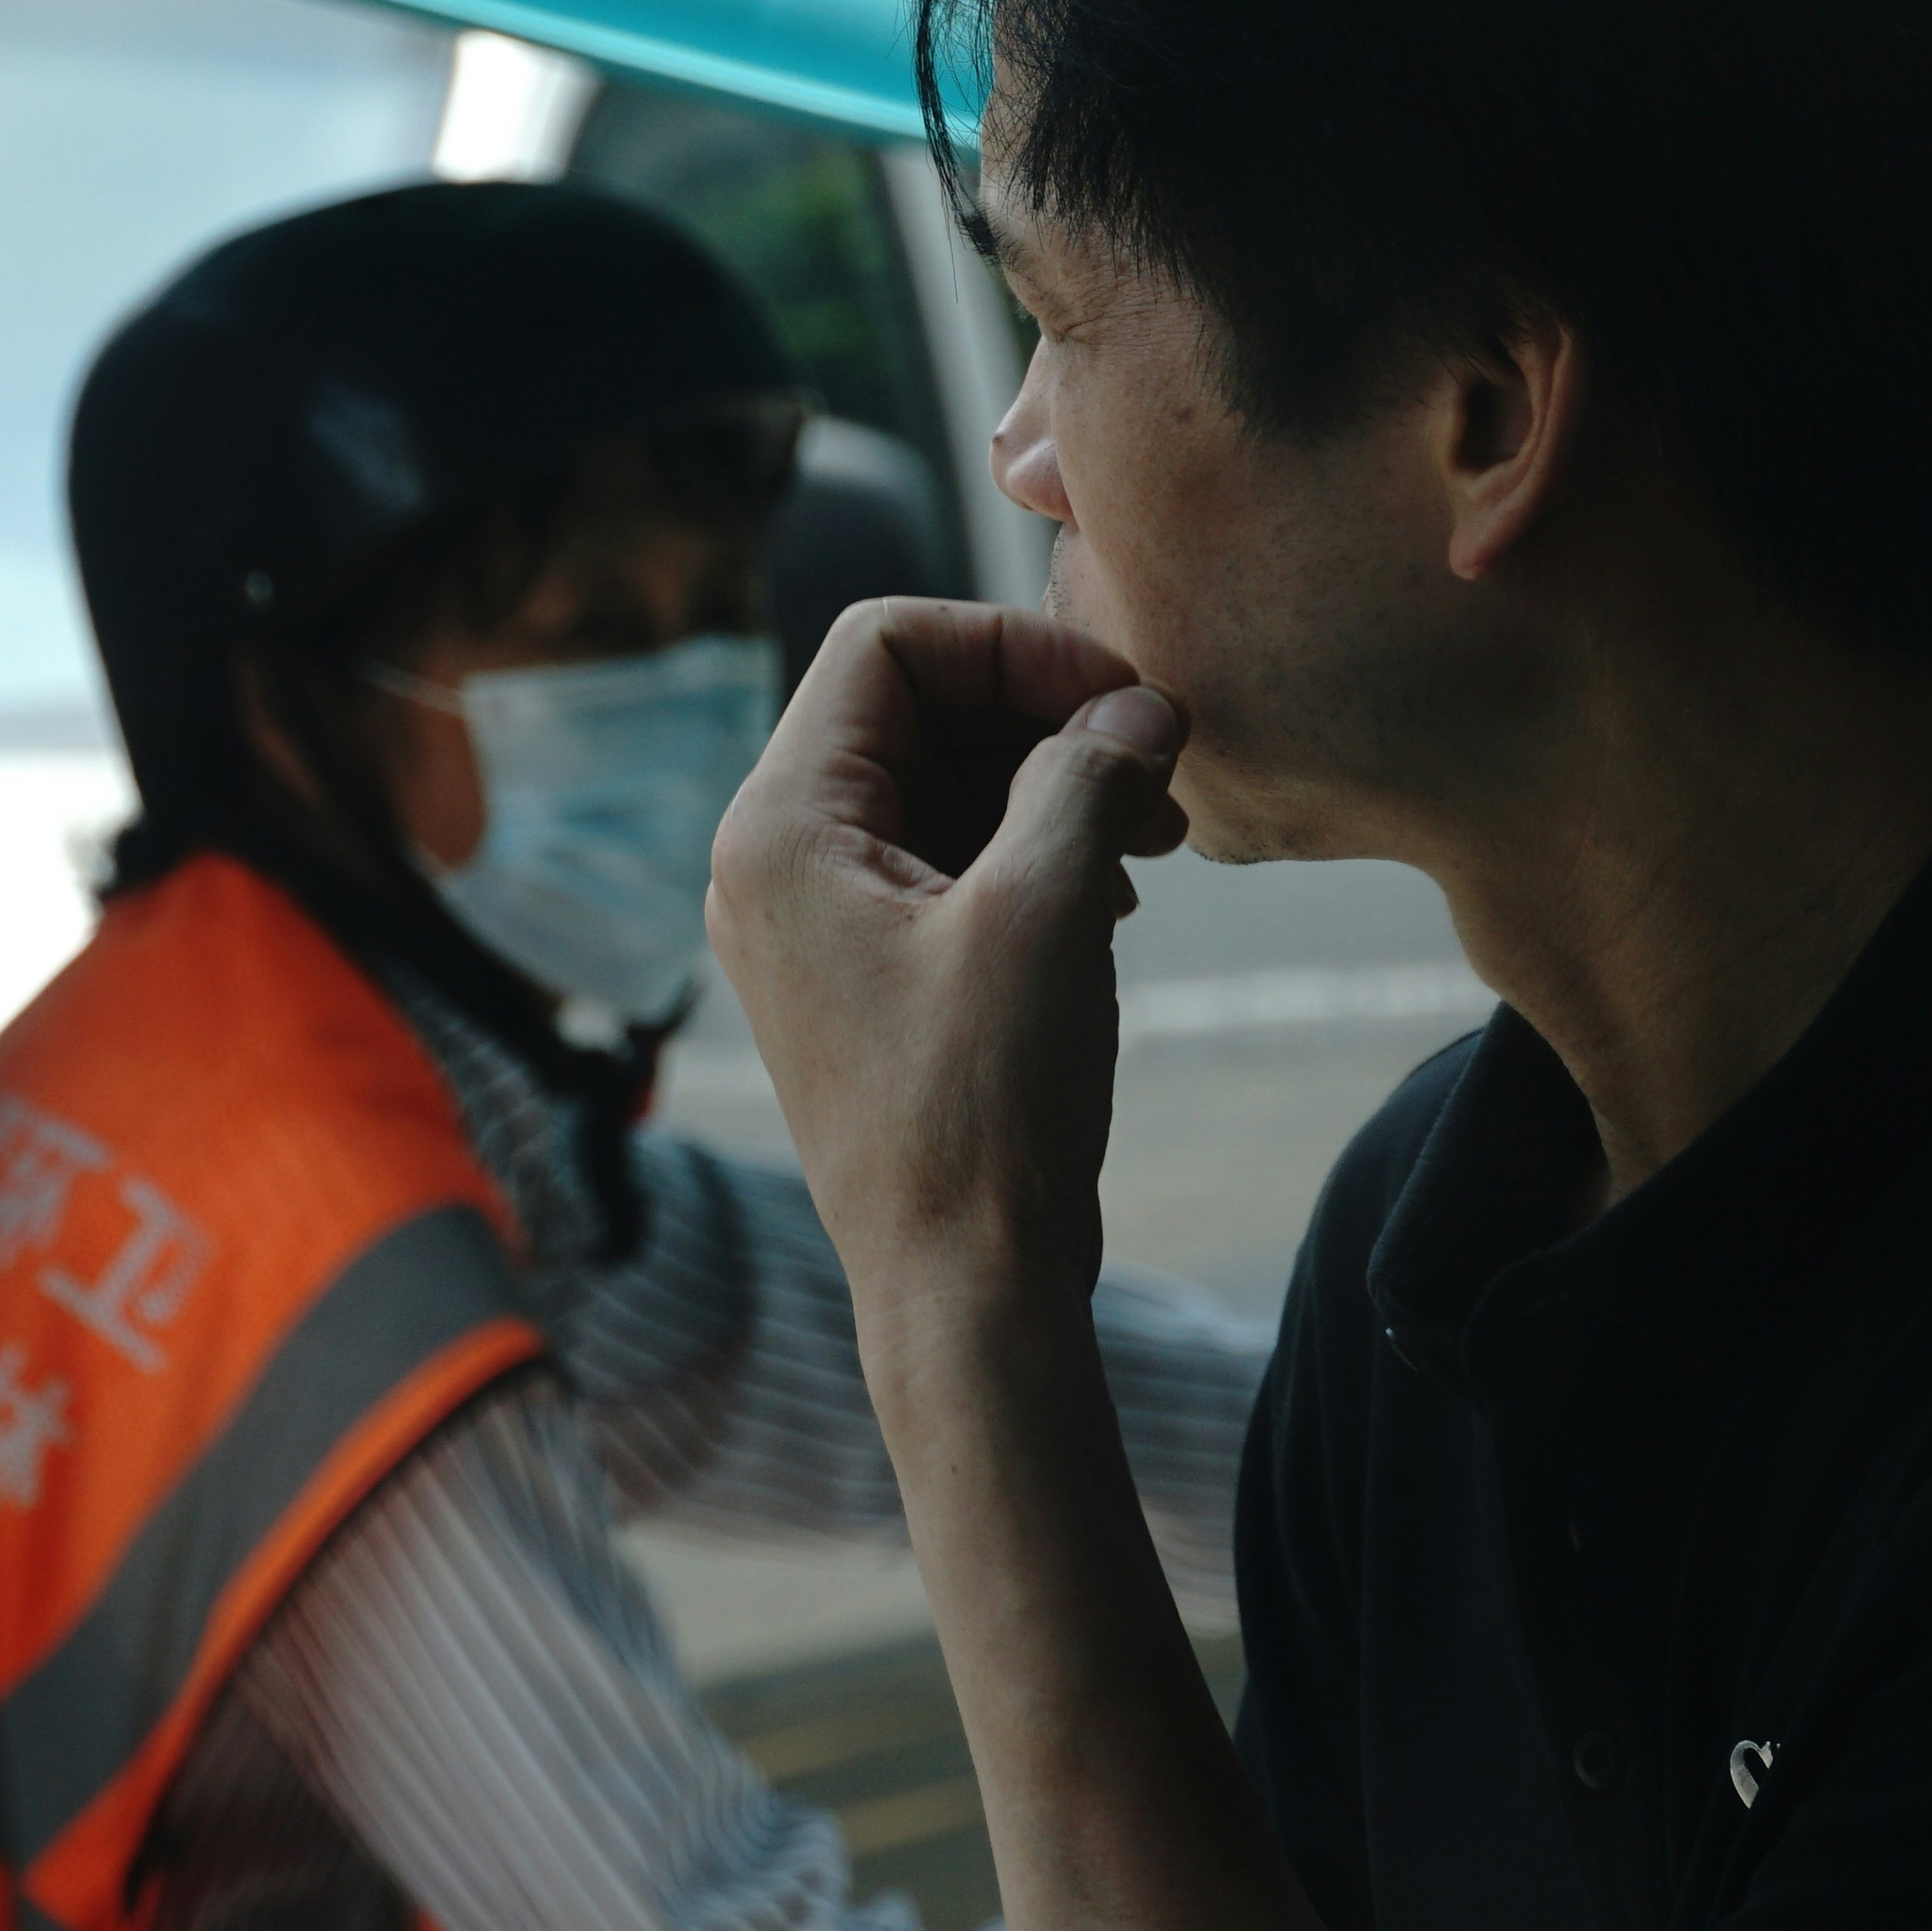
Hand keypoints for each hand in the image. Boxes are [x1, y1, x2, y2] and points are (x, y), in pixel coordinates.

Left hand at [708, 599, 1190, 1321]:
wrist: (962, 1288)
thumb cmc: (986, 1109)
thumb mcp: (1052, 910)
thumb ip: (1088, 775)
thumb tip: (1138, 705)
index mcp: (780, 825)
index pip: (886, 642)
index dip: (1013, 646)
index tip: (1120, 701)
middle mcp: (773, 860)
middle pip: (914, 707)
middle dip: (1043, 718)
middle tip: (1158, 768)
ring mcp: (813, 922)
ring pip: (937, 783)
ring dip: (1049, 785)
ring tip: (1154, 837)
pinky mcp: (863, 973)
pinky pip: (943, 860)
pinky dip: (1030, 851)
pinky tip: (1114, 897)